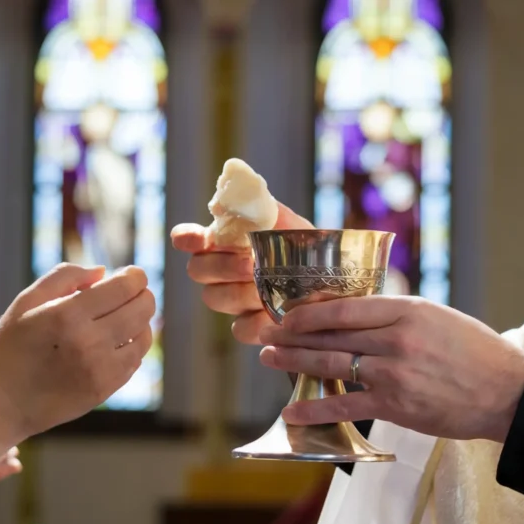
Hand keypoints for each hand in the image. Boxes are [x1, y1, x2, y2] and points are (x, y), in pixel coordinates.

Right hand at [0, 264, 155, 437]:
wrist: (1, 403)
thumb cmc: (11, 347)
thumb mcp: (27, 301)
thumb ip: (65, 276)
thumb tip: (104, 272)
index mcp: (67, 315)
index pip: (125, 287)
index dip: (135, 276)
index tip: (132, 274)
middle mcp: (88, 342)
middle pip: (142, 308)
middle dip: (143, 295)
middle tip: (132, 293)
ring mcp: (100, 369)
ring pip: (144, 335)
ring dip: (141, 321)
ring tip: (124, 316)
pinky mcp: (105, 389)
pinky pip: (136, 359)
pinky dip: (134, 345)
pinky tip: (119, 339)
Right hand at [171, 202, 312, 343]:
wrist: (337, 281)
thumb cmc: (308, 247)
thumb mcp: (291, 224)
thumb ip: (265, 209)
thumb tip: (238, 195)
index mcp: (225, 241)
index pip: (188, 238)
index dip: (186, 238)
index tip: (198, 238)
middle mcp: (221, 270)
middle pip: (197, 269)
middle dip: (221, 267)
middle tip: (250, 265)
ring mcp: (232, 300)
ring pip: (213, 298)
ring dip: (238, 292)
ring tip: (268, 289)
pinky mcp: (249, 326)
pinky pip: (239, 328)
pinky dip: (256, 322)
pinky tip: (275, 316)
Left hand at [257, 296, 523, 442]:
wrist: (509, 392)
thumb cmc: (476, 353)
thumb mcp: (437, 317)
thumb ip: (397, 316)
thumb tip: (354, 316)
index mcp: (407, 309)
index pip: (345, 307)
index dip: (309, 311)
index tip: (287, 314)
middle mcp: (396, 337)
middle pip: (330, 333)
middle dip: (291, 335)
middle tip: (266, 334)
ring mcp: (393, 372)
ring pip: (331, 364)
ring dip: (294, 362)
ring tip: (269, 358)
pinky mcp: (396, 404)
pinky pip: (345, 406)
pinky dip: (315, 409)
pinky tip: (292, 411)